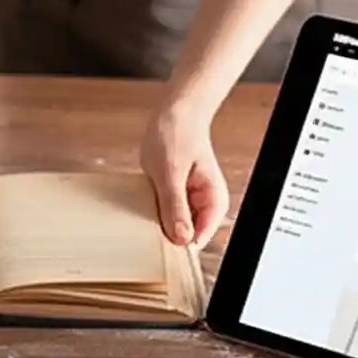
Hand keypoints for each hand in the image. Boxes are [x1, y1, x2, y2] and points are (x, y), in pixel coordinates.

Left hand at [140, 100, 228, 249]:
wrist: (175, 111)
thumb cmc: (177, 134)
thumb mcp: (171, 173)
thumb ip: (175, 207)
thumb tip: (181, 238)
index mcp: (213, 201)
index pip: (199, 239)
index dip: (177, 245)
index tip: (156, 244)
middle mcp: (204, 204)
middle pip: (185, 235)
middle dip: (165, 232)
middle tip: (146, 220)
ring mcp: (190, 200)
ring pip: (173, 225)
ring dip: (157, 219)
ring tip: (148, 202)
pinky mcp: (176, 195)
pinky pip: (164, 212)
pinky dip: (153, 209)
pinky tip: (145, 198)